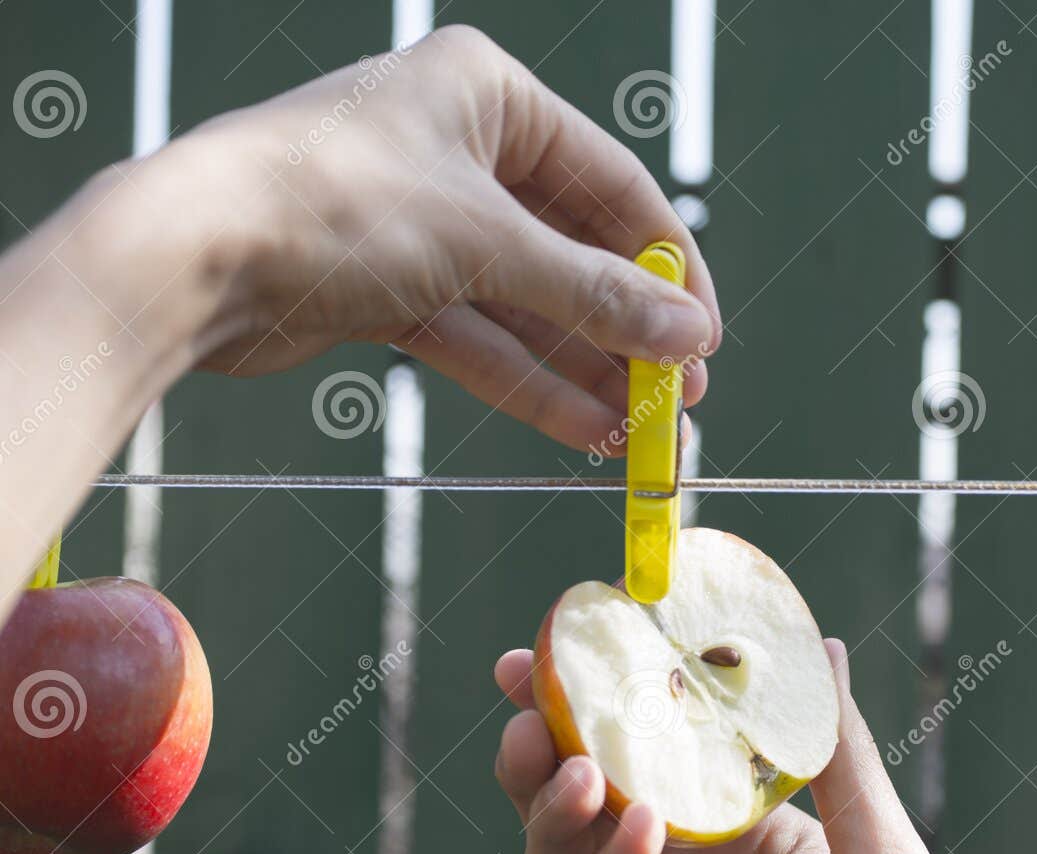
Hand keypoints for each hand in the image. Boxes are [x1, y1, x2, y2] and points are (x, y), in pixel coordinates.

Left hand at [161, 24, 719, 452]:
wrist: (189, 258)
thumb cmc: (337, 206)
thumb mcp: (489, 244)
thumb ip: (595, 294)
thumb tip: (690, 337)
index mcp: (488, 95)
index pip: (613, 184)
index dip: (667, 266)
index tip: (705, 337)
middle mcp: (458, 148)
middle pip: (570, 250)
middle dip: (624, 331)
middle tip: (677, 398)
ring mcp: (421, 220)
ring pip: (526, 304)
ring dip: (582, 368)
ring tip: (641, 432)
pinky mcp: (387, 284)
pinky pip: (478, 335)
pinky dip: (525, 381)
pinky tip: (581, 429)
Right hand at [492, 639, 984, 853]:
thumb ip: (839, 754)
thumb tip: (818, 643)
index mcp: (742, 831)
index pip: (660, 748)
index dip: (615, 694)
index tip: (579, 633)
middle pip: (592, 795)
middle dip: (551, 738)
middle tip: (529, 686)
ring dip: (559, 805)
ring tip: (574, 763)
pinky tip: (636, 826)